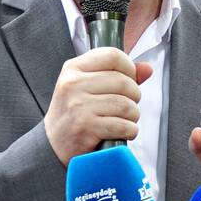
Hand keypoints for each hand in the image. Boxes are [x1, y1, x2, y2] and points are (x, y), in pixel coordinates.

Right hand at [44, 48, 152, 165]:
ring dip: (132, 116)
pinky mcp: (86, 127)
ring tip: (122, 120)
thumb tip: (147, 69)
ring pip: (126, 104)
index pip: (113, 55)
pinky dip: (129, 131)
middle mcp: (73, 84)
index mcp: (73, 68)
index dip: (129, 68)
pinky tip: (120, 133)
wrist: (52, 146)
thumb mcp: (88, 87)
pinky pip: (124, 125)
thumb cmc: (74, 114)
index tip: (128, 80)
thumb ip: (118, 75)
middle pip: (124, 81)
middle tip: (125, 107)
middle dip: (133, 97)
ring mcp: (78, 106)